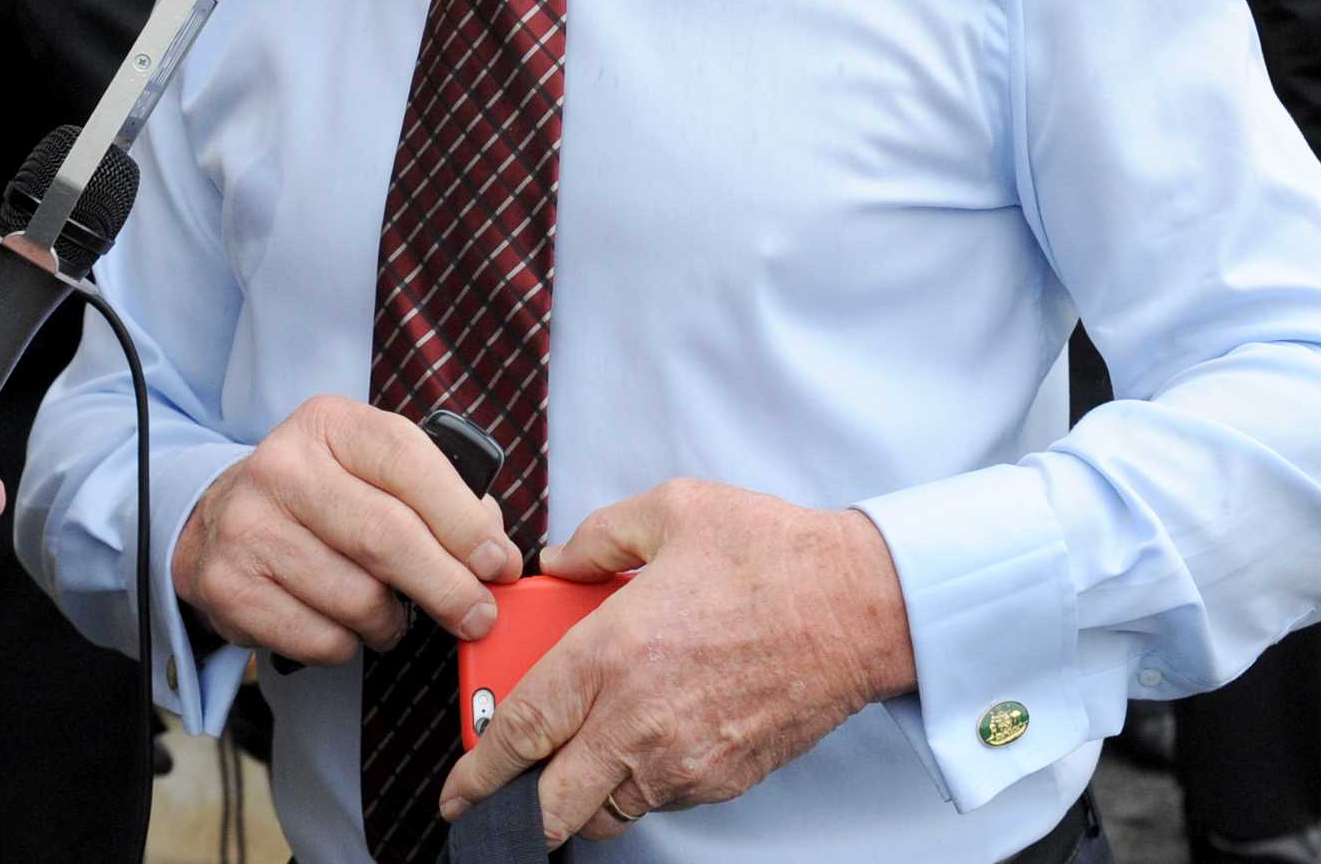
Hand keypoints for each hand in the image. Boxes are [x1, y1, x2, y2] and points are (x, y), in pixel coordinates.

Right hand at [173, 394, 520, 662]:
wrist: (221, 522)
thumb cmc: (323, 498)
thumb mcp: (372, 469)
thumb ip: (438, 495)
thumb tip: (493, 552)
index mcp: (328, 423)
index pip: (407, 461)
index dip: (463, 518)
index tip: (497, 562)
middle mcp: (281, 466)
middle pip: (386, 537)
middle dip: (448, 586)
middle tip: (479, 615)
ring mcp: (248, 527)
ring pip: (358, 598)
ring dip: (394, 622)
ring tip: (392, 614)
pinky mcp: (229, 587)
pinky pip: (322, 639)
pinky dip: (350, 645)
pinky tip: (344, 624)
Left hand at [439, 480, 914, 846]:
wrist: (862, 608)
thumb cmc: (777, 559)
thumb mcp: (675, 510)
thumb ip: (600, 535)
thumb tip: (560, 559)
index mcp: (616, 651)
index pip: (522, 729)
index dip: (479, 766)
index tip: (458, 784)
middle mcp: (640, 719)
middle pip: (551, 802)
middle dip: (513, 807)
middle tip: (496, 794)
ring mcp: (683, 760)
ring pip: (602, 811)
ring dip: (577, 791)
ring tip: (576, 749)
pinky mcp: (720, 779)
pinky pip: (654, 801)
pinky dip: (631, 785)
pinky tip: (638, 740)